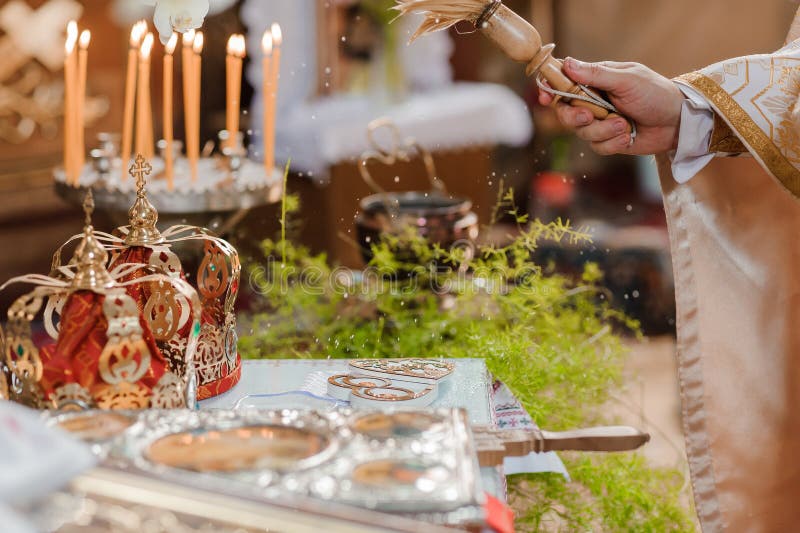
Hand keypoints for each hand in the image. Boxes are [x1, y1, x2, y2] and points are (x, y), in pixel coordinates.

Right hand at [538, 58, 684, 155]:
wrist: (677, 122)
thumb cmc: (655, 93)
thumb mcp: (627, 80)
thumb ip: (596, 75)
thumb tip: (568, 64)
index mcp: (596, 81)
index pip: (564, 83)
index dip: (550, 89)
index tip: (544, 97)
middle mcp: (594, 101)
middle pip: (565, 112)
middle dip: (574, 116)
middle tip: (588, 115)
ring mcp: (600, 122)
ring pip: (581, 132)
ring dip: (602, 131)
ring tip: (624, 125)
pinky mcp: (608, 141)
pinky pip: (597, 147)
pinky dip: (612, 143)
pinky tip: (627, 135)